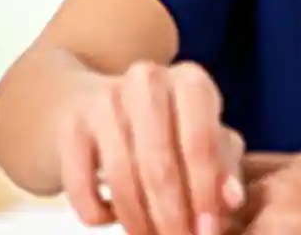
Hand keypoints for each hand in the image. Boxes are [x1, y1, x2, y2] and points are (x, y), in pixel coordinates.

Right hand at [55, 60, 245, 234]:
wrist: (107, 108)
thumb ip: (225, 171)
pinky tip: (115, 217)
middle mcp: (147, 81)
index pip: (201, 143)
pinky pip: (83, 188)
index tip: (207, 232)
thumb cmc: (174, 130)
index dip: (204, 194)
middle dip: (171, 217)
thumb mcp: (208, 142)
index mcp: (191, 81)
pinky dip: (99, 214)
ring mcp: (104, 100)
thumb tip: (230, 201)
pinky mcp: (70, 126)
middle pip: (159, 165)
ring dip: (138, 222)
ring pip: (121, 179)